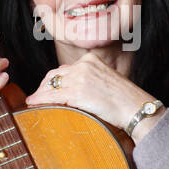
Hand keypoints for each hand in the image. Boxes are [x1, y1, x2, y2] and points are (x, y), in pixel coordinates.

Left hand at [24, 50, 147, 131]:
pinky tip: (33, 104)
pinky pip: (52, 96)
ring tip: (33, 102)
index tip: (47, 88)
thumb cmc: (125, 99)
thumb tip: (75, 90)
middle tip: (37, 96)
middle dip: (43, 86)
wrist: (135, 107)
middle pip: (54, 75)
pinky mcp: (77, 92)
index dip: (53, 80)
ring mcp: (79, 78)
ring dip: (40, 95)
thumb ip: (91, 79)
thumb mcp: (107, 80)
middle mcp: (83, 65)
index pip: (65, 69)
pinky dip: (40, 100)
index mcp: (91, 60)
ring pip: (51, 86)